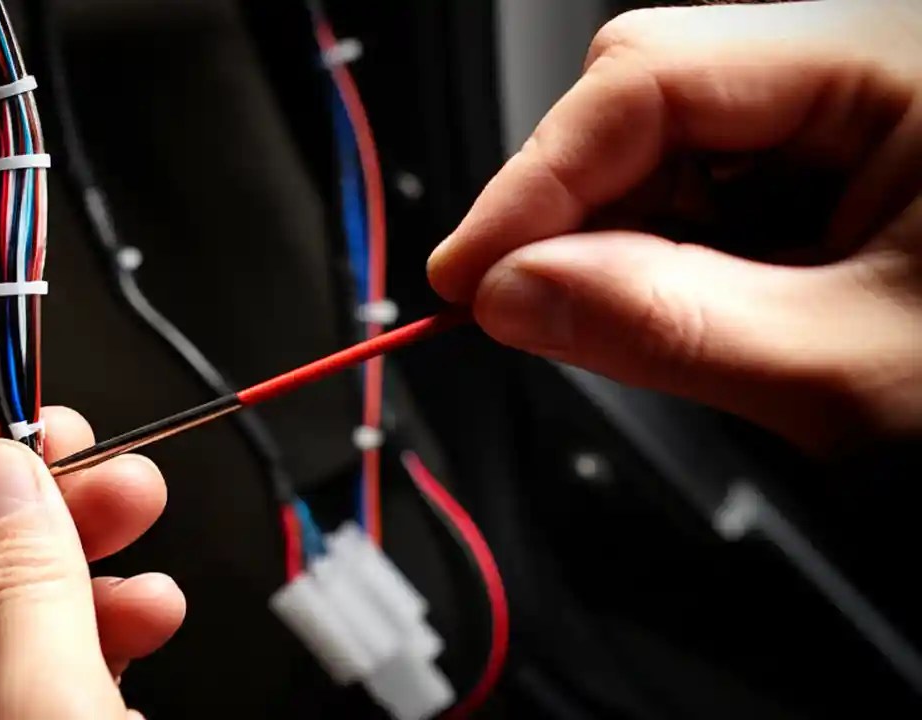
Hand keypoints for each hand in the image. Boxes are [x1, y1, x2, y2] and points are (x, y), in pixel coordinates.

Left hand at [0, 407, 184, 718]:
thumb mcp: (34, 699)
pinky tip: (142, 634)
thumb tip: (4, 471)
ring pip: (5, 637)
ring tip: (153, 587)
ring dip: (91, 595)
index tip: (49, 441)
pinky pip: (36, 687)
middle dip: (53, 531)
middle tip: (124, 486)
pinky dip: (94, 654)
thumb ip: (17, 578)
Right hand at [429, 0, 920, 452]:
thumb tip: (512, 294)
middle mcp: (866, 72)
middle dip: (571, 210)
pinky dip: (665, 255)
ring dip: (616, 241)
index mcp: (894, 68)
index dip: (535, 180)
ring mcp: (848, 119)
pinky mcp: (832, 173)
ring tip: (624, 323)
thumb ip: (667, 326)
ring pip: (665, 151)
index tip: (468, 275)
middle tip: (521, 306)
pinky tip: (677, 306)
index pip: (650, 79)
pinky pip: (707, 190)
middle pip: (647, 101)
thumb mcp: (849, 372)